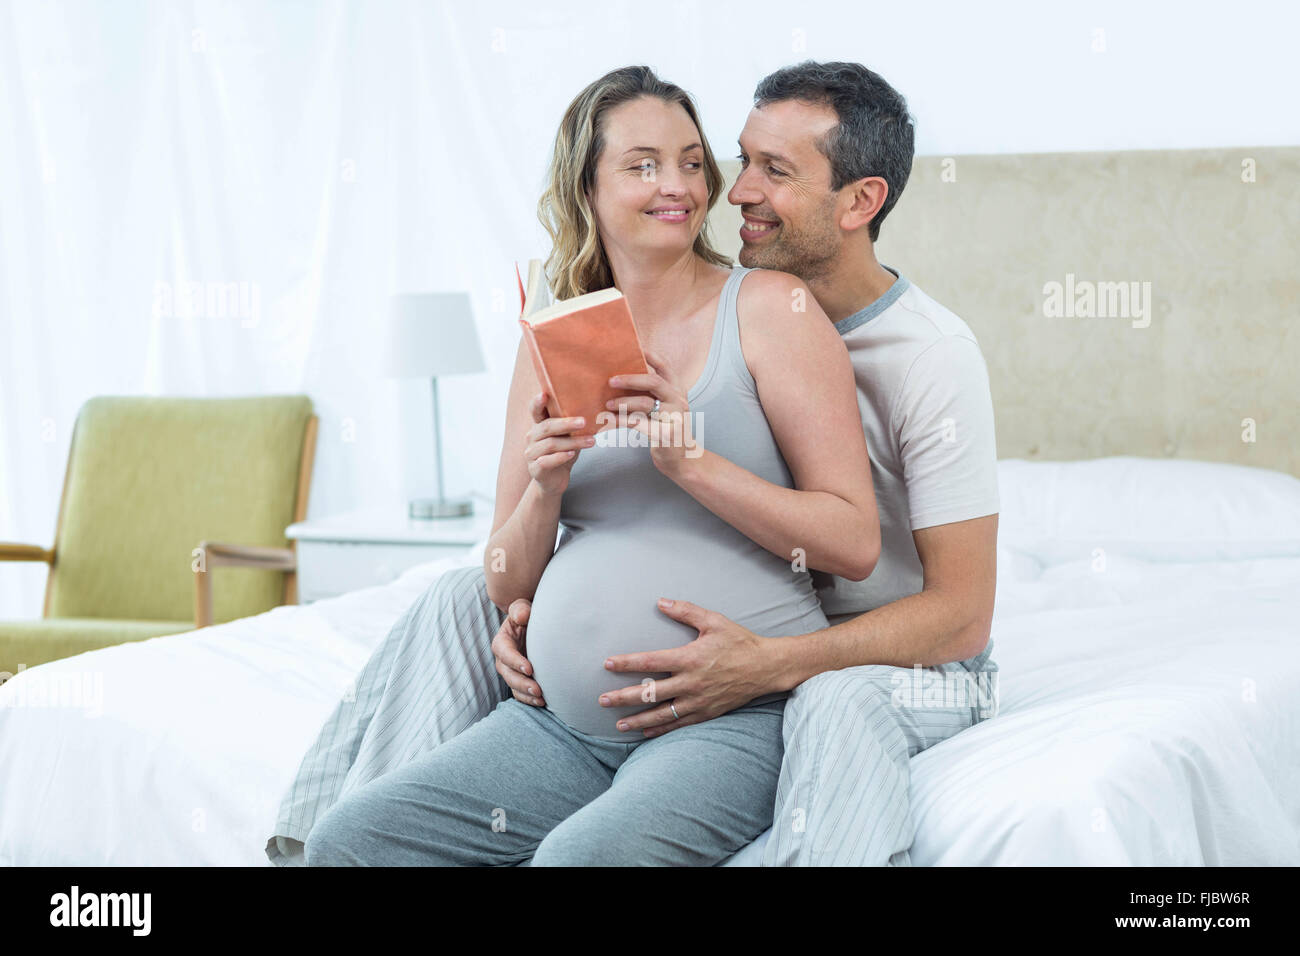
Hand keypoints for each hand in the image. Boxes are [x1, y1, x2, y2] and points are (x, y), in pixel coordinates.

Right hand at [491, 598, 545, 706]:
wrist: (534, 625)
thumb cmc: (528, 615)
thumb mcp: (522, 608)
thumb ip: (520, 609)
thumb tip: (522, 616)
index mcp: (502, 641)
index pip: (504, 652)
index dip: (515, 661)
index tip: (530, 668)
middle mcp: (503, 659)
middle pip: (508, 674)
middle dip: (521, 683)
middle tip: (538, 689)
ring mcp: (511, 671)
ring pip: (514, 686)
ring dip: (526, 694)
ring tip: (541, 698)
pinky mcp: (519, 679)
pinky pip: (520, 694)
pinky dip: (529, 699)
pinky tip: (543, 702)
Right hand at [525, 391, 593, 496]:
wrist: (554, 480)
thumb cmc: (563, 453)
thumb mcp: (568, 437)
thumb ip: (573, 425)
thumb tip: (597, 410)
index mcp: (539, 426)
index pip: (535, 410)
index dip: (537, 403)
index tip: (544, 394)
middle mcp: (532, 437)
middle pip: (547, 427)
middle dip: (566, 423)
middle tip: (584, 422)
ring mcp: (531, 453)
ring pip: (551, 444)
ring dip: (572, 442)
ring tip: (591, 441)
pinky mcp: (535, 469)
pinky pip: (546, 461)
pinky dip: (560, 457)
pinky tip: (572, 455)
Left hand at [598, 599, 783, 736]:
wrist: (766, 667)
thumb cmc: (739, 641)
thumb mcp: (714, 621)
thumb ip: (685, 610)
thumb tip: (660, 601)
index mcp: (690, 658)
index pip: (651, 661)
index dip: (627, 663)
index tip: (607, 664)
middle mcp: (691, 683)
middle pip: (650, 693)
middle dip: (624, 697)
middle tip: (602, 700)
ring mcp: (698, 701)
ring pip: (662, 714)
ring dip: (638, 720)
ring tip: (618, 723)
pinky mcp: (707, 712)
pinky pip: (679, 724)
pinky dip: (661, 729)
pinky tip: (645, 732)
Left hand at [606, 349, 698, 477]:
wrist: (682, 459)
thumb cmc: (668, 431)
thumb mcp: (666, 409)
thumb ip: (653, 394)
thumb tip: (624, 379)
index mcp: (678, 391)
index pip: (665, 367)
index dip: (650, 356)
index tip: (634, 348)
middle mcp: (678, 401)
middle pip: (654, 382)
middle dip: (630, 379)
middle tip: (611, 380)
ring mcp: (674, 418)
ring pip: (645, 403)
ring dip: (623, 402)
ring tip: (607, 404)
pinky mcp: (665, 434)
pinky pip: (639, 423)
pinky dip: (621, 421)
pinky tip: (609, 420)